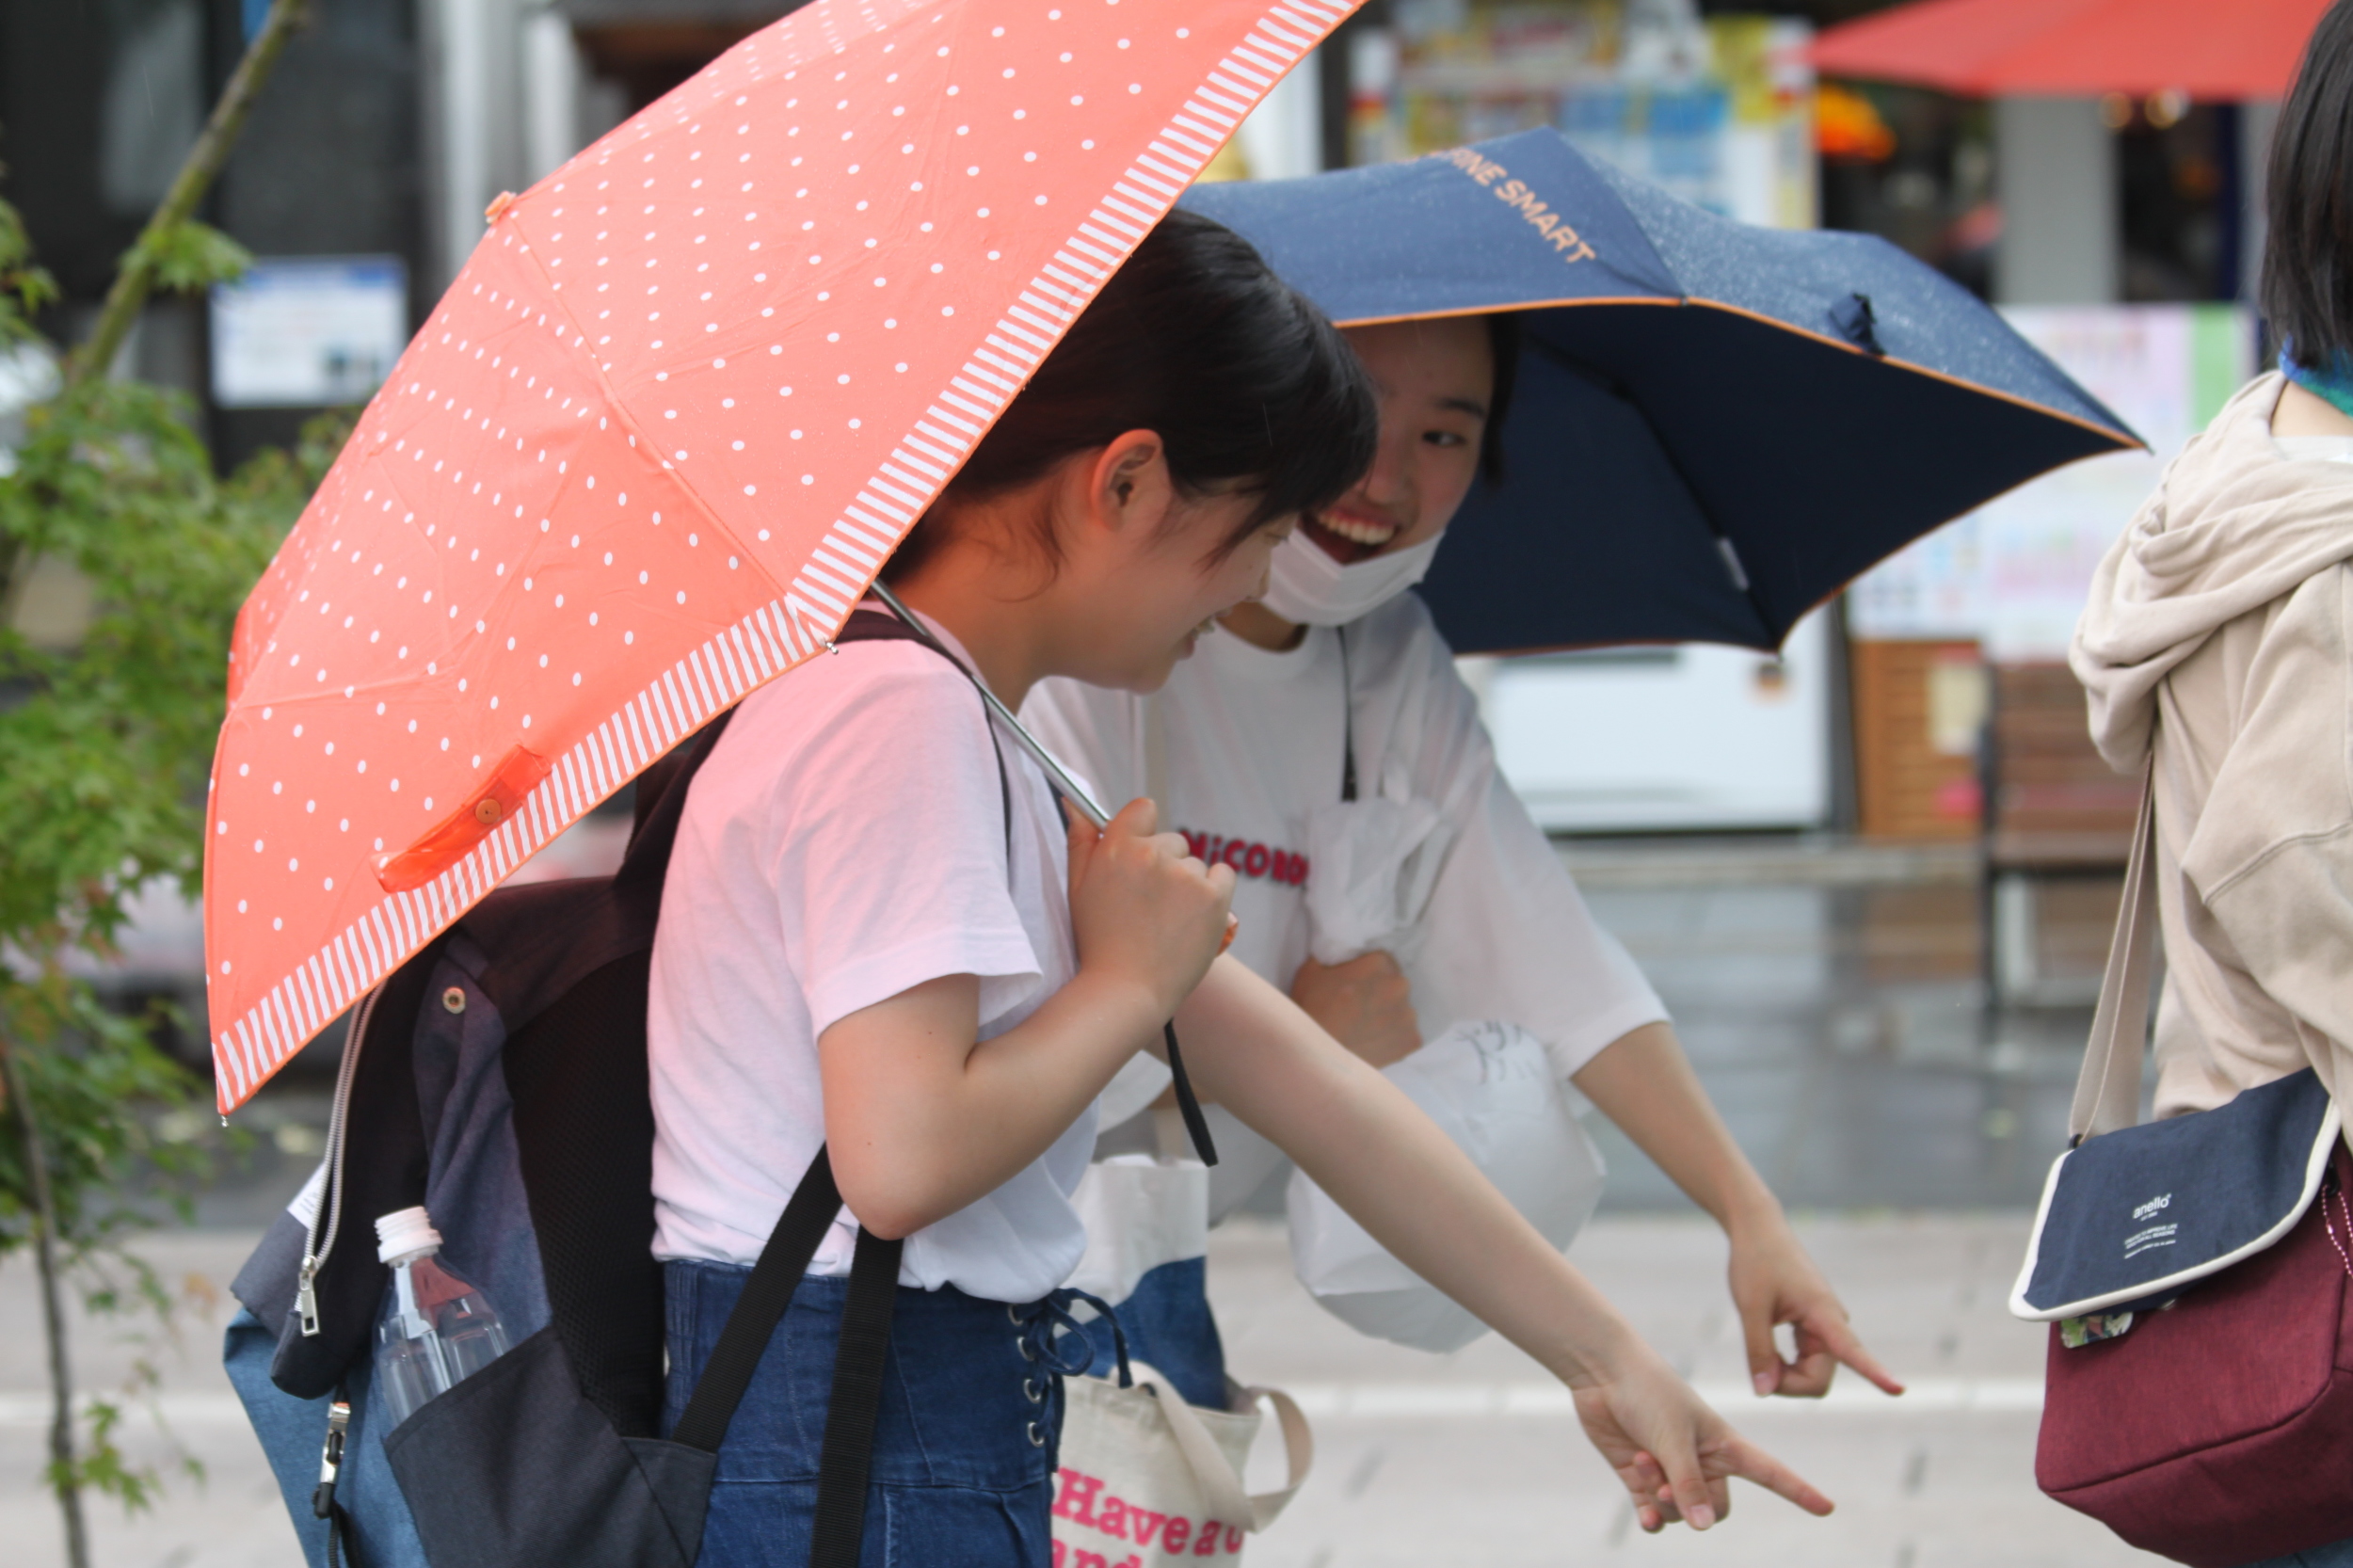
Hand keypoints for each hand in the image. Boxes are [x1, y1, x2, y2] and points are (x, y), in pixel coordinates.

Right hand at [1066, 797, 1233, 1019]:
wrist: (1127, 990)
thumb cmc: (1100, 940)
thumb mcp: (1078, 887)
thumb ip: (1081, 841)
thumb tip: (1076, 805)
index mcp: (1119, 848)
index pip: (1144, 809)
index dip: (1143, 832)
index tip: (1140, 857)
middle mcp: (1154, 855)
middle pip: (1173, 841)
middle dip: (1164, 865)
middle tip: (1148, 905)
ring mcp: (1187, 875)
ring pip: (1195, 864)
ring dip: (1187, 885)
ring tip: (1167, 921)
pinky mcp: (1215, 896)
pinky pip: (1223, 875)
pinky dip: (1214, 891)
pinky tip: (1193, 917)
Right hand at [1288, 951, 1419, 1067]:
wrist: (1318, 1058)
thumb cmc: (1311, 1010)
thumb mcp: (1311, 970)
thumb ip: (1330, 956)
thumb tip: (1336, 948)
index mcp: (1378, 964)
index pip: (1383, 961)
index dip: (1370, 974)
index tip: (1359, 986)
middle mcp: (1399, 985)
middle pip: (1396, 984)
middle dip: (1382, 993)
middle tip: (1362, 1008)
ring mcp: (1408, 1015)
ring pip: (1403, 1010)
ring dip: (1390, 1016)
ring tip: (1368, 1029)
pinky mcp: (1412, 1040)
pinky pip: (1408, 1035)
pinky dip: (1396, 1039)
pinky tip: (1376, 1043)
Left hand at [1570, 1339, 1833, 1533]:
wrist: (1603, 1373)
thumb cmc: (1648, 1392)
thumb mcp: (1674, 1438)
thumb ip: (1688, 1484)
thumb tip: (1704, 1527)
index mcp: (1724, 1443)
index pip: (1770, 1472)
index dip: (1798, 1491)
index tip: (1827, 1507)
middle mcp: (1702, 1460)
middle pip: (1716, 1508)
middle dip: (1693, 1506)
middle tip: (1667, 1487)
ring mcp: (1671, 1469)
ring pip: (1681, 1513)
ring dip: (1662, 1500)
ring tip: (1644, 1464)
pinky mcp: (1642, 1475)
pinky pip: (1654, 1514)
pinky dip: (1651, 1519)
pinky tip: (1646, 1519)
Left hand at [1728, 1213, 1903, 1398]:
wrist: (1759, 1231)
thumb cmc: (1755, 1262)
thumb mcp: (1750, 1307)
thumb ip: (1758, 1350)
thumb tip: (1764, 1392)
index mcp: (1823, 1313)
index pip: (1853, 1351)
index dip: (1875, 1373)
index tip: (1899, 1389)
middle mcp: (1832, 1325)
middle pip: (1817, 1380)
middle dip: (1786, 1382)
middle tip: (1756, 1363)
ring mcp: (1825, 1330)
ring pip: (1810, 1375)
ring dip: (1784, 1373)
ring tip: (1759, 1342)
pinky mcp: (1815, 1331)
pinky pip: (1805, 1364)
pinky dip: (1784, 1365)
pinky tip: (1768, 1346)